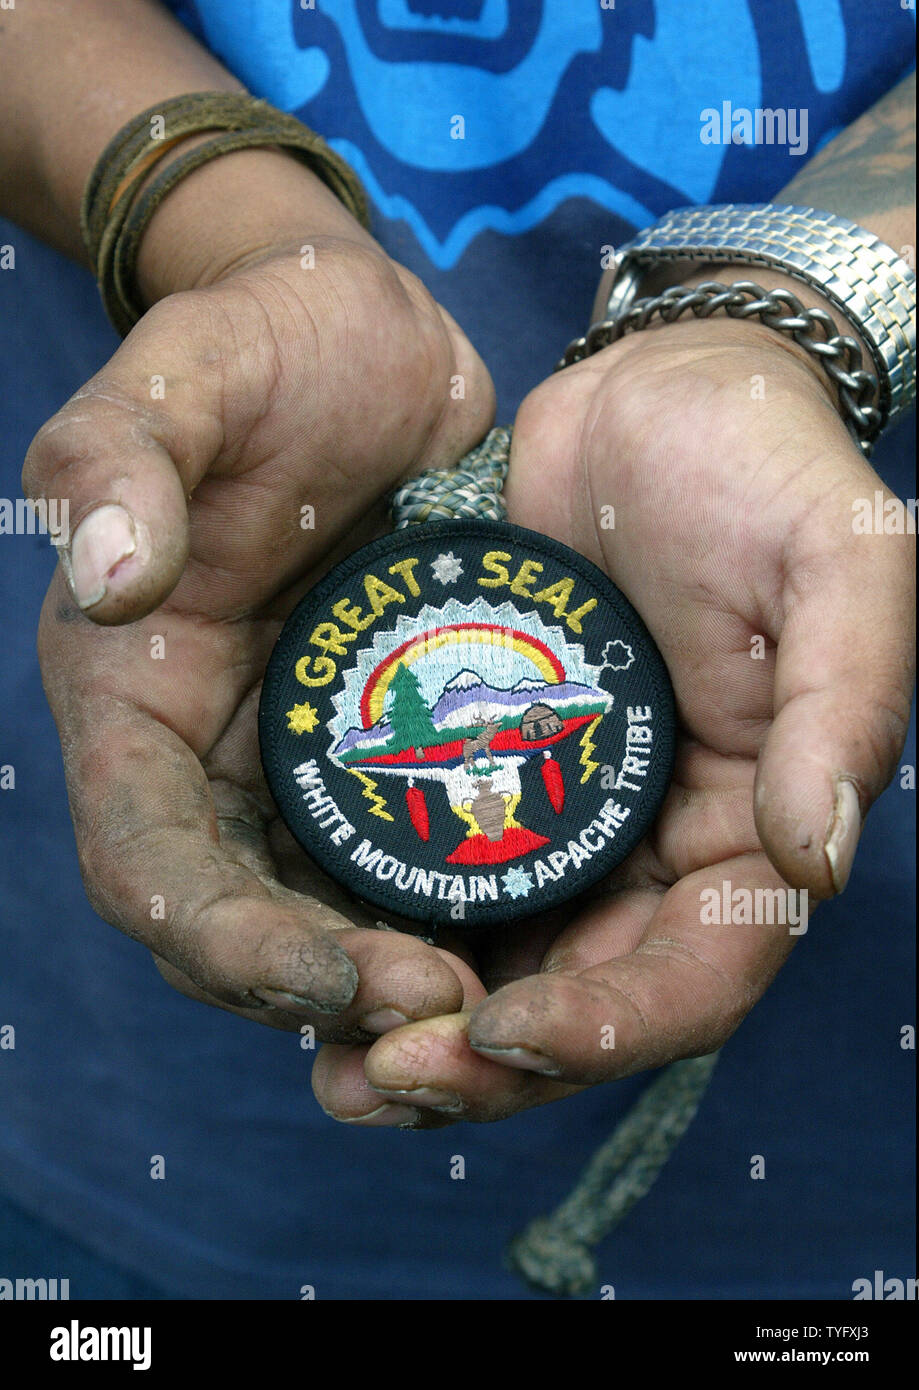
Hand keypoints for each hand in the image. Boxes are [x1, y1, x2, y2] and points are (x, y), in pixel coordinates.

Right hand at [26, 163, 494, 1057]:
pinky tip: (533, 935)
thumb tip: (109, 580)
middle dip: (326, 986)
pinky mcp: (389, 747)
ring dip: (397, 978)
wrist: (368, 336)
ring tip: (494, 1006)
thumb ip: (125, 461)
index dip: (225, 942)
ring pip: (329, 915)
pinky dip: (456, 912)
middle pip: (241, 924)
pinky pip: (412, 857)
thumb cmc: (264, 346)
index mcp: (135, 696)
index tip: (333, 977)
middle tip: (446, 1005)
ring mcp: (303, 759)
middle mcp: (211, 754)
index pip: (149, 861)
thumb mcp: (186, 374)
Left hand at [312, 309, 913, 1125]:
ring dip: (431, 1035)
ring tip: (338, 1073)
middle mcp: (665, 846)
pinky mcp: (499, 781)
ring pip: (512, 967)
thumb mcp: (836, 566)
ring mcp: (575, 821)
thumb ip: (841, 709)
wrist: (651, 396)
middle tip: (382, 1080)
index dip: (614, 1029)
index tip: (504, 1031)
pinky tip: (325, 969)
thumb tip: (819, 860)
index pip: (699, 972)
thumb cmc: (757, 469)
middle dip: (492, 1063)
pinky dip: (395, 941)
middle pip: (588, 1000)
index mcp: (754, 823)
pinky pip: (449, 885)